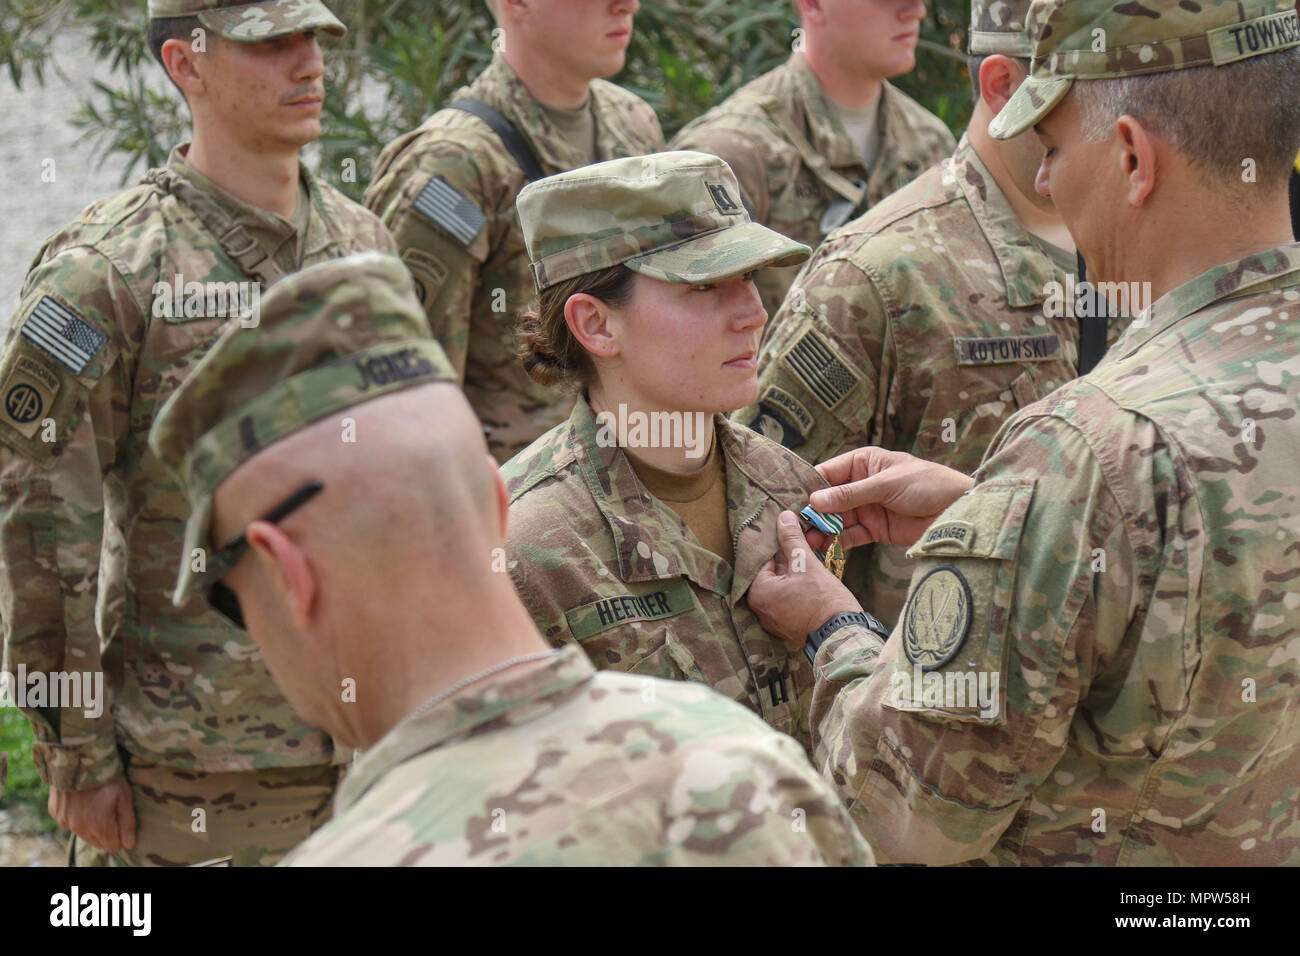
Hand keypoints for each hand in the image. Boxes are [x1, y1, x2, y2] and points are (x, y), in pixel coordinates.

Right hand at [48, 777, 135, 853]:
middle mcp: (79, 828)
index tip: (121, 820)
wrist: (78, 759)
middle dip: (105, 831)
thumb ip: (127, 823)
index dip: (120, 835)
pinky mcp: (55, 813)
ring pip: (82, 833)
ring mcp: (65, 821)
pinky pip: (68, 822)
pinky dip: (76, 816)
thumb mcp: (124, 797)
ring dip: (90, 824)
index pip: (112, 846)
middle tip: (109, 809)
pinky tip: (81, 799)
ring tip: (96, 803)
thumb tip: (129, 845)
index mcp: (99, 827)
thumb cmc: (106, 778)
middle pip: (97, 842)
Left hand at [748, 511, 862, 645]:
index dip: (782, 542)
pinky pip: (791, 597)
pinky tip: (815, 573)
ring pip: (785, 584)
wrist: (843, 636)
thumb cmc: (823, 601)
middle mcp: (761, 608)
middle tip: (810, 540)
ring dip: (798, 569)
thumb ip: (792, 540)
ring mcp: (775, 619)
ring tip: (816, 553)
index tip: (796, 532)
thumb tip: (784, 517)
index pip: (765, 558)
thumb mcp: (806, 564)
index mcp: (758, 593)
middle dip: (792, 555)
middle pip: (775, 571)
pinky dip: (800, 585)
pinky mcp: (789, 624)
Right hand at [809, 447, 974, 549]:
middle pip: (829, 499)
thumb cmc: (928, 484)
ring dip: (822, 530)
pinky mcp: (875, 529)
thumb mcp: (886, 484)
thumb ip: (851, 494)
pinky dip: (837, 543)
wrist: (959, 511)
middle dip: (813, 513)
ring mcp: (867, 507)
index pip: (828, 472)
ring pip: (837, 519)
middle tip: (794, 527)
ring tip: (806, 543)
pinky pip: (850, 535)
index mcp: (863, 462)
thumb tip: (816, 499)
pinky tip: (823, 549)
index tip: (791, 501)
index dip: (810, 486)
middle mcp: (861, 484)